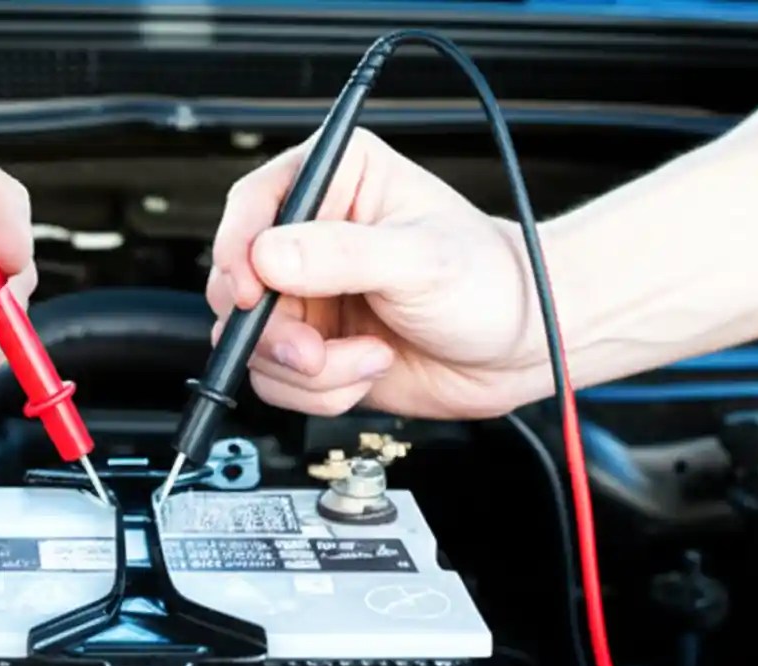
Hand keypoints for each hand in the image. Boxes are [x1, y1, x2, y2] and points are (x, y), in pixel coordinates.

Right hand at [207, 128, 547, 418]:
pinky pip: (276, 378)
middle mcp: (311, 238)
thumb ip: (342, 255)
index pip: (253, 205)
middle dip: (274, 330)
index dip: (238, 250)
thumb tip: (269, 256)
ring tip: (367, 358)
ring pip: (252, 341)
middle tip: (314, 350)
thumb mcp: (421, 259)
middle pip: (238, 284)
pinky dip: (319, 390)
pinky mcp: (313, 347)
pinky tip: (368, 369)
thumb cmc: (492, 283)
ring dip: (307, 368)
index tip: (251, 294)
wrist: (519, 351)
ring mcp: (308, 297)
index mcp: (336, 182)